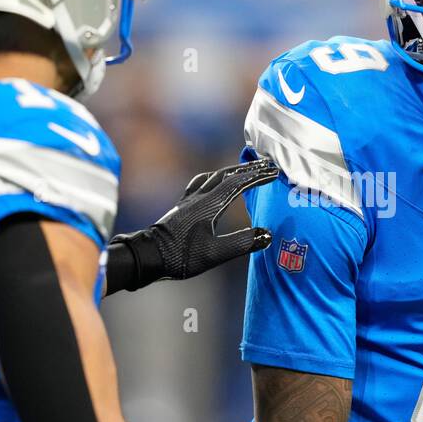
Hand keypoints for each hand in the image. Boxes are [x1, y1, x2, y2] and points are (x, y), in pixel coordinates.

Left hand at [106, 159, 278, 292]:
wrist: (148, 256)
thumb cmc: (181, 256)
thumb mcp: (215, 254)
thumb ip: (242, 243)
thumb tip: (267, 234)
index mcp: (210, 204)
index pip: (238, 184)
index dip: (257, 177)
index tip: (274, 172)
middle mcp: (199, 197)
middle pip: (226, 175)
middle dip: (248, 170)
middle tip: (265, 165)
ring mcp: (188, 200)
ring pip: (212, 177)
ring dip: (230, 172)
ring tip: (242, 171)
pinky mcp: (180, 207)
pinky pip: (200, 184)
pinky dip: (213, 179)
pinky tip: (212, 185)